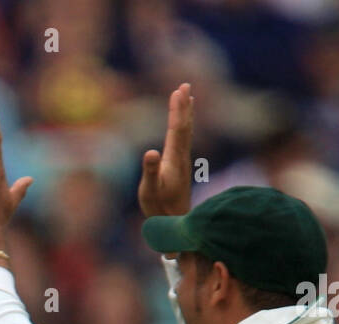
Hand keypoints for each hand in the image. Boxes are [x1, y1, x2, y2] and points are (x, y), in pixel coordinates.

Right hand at [138, 83, 193, 218]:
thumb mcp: (150, 191)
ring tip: (188, 96)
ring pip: (186, 131)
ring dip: (186, 113)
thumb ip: (150, 171)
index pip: (177, 129)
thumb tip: (150, 152)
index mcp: (174, 159)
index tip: (179, 91)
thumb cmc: (159, 208)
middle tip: (185, 85)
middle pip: (184, 125)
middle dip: (184, 105)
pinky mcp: (180, 165)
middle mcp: (181, 156)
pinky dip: (185, 125)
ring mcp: (182, 160)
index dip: (178, 110)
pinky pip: (184, 139)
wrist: (176, 223)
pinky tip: (185, 123)